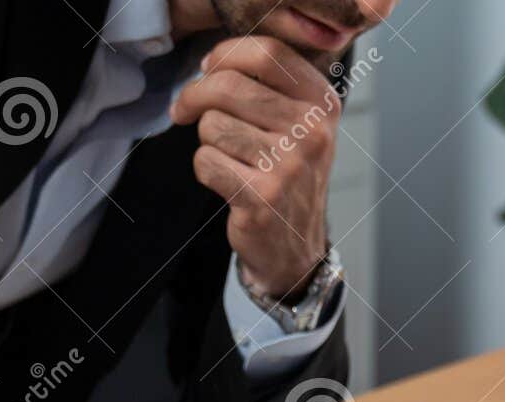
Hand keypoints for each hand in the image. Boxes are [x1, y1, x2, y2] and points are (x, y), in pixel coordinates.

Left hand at [171, 36, 337, 298]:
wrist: (296, 246)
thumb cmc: (286, 175)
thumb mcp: (297, 124)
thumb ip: (266, 86)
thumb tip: (209, 66)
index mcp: (322, 103)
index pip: (268, 53)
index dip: (226, 54)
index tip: (206, 69)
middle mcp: (311, 131)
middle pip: (230, 86)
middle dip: (195, 95)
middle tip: (183, 110)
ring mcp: (288, 166)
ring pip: (212, 125)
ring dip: (208, 141)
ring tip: (229, 158)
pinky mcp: (261, 197)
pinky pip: (206, 162)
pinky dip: (206, 170)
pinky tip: (227, 180)